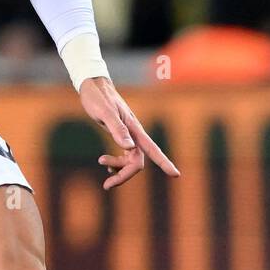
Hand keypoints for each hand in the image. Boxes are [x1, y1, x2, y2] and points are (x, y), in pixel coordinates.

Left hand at [78, 75, 180, 189]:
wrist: (93, 85)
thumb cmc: (98, 97)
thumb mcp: (104, 112)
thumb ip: (117, 129)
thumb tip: (129, 147)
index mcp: (134, 128)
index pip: (152, 149)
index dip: (164, 163)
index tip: (176, 175)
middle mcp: (134, 134)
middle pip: (137, 162)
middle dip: (124, 175)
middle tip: (106, 185)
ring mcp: (128, 135)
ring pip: (130, 160)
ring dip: (118, 169)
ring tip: (101, 163)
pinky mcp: (121, 135)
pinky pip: (125, 156)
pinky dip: (117, 163)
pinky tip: (106, 163)